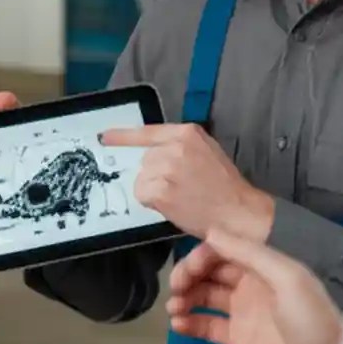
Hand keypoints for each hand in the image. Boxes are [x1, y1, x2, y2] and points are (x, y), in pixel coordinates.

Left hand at [99, 123, 273, 240]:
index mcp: (187, 133)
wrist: (238, 211)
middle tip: (180, 187)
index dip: (123, 136)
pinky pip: (142, 194)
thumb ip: (181, 146)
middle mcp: (174, 146)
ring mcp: (166, 167)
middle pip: (145, 159)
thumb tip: (154, 152)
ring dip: (154, 189)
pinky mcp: (161, 189)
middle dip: (156, 174)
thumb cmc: (226, 186)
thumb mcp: (207, 151)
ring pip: (142, 178)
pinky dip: (152, 202)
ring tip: (180, 196)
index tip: (104, 137)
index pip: (148, 131)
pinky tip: (172, 205)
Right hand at [167, 228, 342, 343]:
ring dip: (185, 297)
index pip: (225, 250)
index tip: (188, 268)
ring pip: (205, 296)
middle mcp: (252, 284)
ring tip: (174, 307)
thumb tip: (213, 231)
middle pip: (211, 271)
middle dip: (189, 275)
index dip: (203, 255)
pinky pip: (207, 326)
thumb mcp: (287, 276)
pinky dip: (189, 323)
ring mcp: (244, 312)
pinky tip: (178, 323)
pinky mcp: (238, 339)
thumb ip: (250, 251)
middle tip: (176, 287)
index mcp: (265, 265)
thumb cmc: (313, 319)